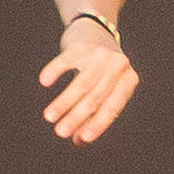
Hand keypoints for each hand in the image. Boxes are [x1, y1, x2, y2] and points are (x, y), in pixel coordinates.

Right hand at [38, 19, 138, 144]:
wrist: (95, 31)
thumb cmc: (100, 72)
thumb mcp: (103, 91)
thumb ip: (94, 115)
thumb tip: (78, 141)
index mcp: (129, 81)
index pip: (112, 108)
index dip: (97, 125)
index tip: (81, 139)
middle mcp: (119, 66)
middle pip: (96, 97)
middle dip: (76, 117)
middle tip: (59, 132)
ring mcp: (101, 54)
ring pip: (81, 83)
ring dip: (64, 102)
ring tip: (49, 116)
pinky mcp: (83, 45)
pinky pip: (67, 60)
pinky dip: (55, 70)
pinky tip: (45, 81)